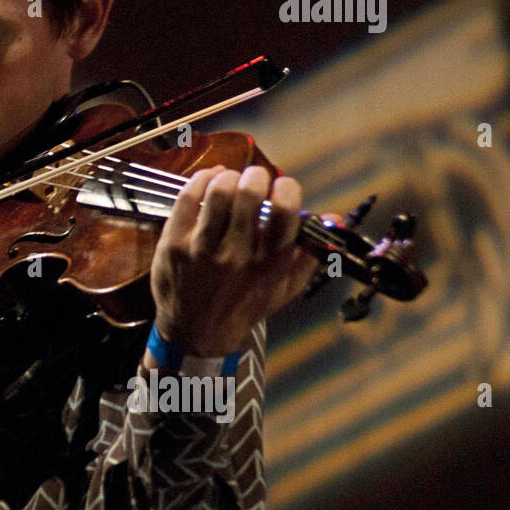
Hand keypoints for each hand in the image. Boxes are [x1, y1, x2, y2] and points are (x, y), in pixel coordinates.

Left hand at [149, 165, 339, 358]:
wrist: (196, 332)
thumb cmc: (245, 306)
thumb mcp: (285, 288)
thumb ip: (311, 254)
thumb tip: (336, 219)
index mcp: (269, 264)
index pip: (284, 212)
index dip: (286, 189)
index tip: (282, 187)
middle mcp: (236, 255)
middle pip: (248, 194)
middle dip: (255, 176)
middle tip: (255, 178)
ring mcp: (202, 248)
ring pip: (217, 192)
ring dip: (228, 177)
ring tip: (232, 180)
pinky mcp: (174, 243)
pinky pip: (187, 198)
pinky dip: (201, 179)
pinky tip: (209, 179)